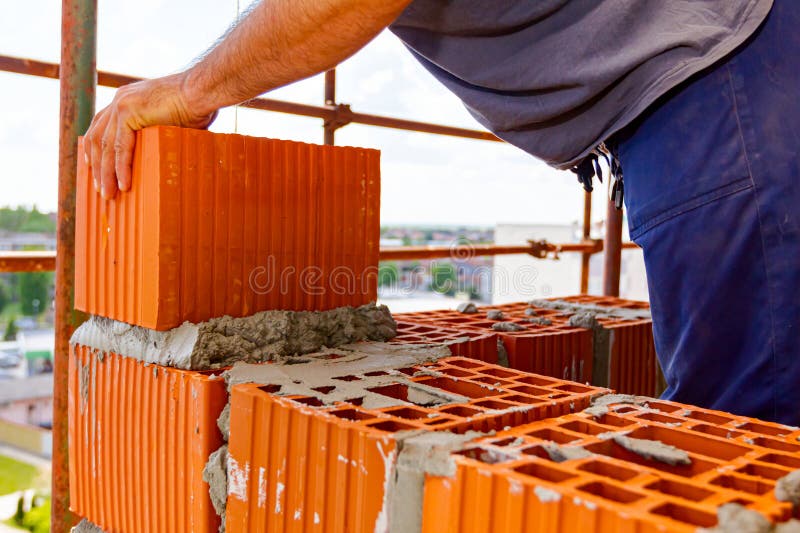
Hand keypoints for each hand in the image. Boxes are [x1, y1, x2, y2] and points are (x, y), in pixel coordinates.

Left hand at [83, 72, 216, 199]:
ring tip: (109, 194)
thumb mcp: (169, 121)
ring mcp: (121, 104)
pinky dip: (121, 168)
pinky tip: (123, 184)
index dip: (95, 150)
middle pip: (97, 138)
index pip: (101, 127)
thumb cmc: (195, 106)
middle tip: (101, 189)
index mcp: (126, 99)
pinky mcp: (128, 112)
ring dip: (106, 173)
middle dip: (97, 166)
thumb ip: (157, 133)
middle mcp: (119, 100)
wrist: (201, 91)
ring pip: (106, 146)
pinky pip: (121, 147)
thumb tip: (163, 155)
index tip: (94, 167)